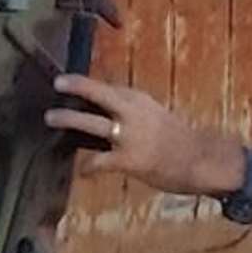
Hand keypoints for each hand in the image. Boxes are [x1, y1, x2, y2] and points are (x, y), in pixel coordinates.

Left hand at [46, 74, 240, 197]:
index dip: (87, 84)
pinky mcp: (128, 159)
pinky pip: (98, 161)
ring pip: (91, 122)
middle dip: (76, 85)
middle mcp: (133, 111)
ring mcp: (129, 135)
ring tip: (50, 117)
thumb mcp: (156, 116)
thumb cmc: (180, 140)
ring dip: (68, 118)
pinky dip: (88, 167)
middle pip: (98, 92)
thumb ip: (132, 113)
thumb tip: (108, 114)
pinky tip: (84, 172)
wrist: (201, 160)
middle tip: (57, 82)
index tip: (70, 79)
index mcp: (140, 100)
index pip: (109, 87)